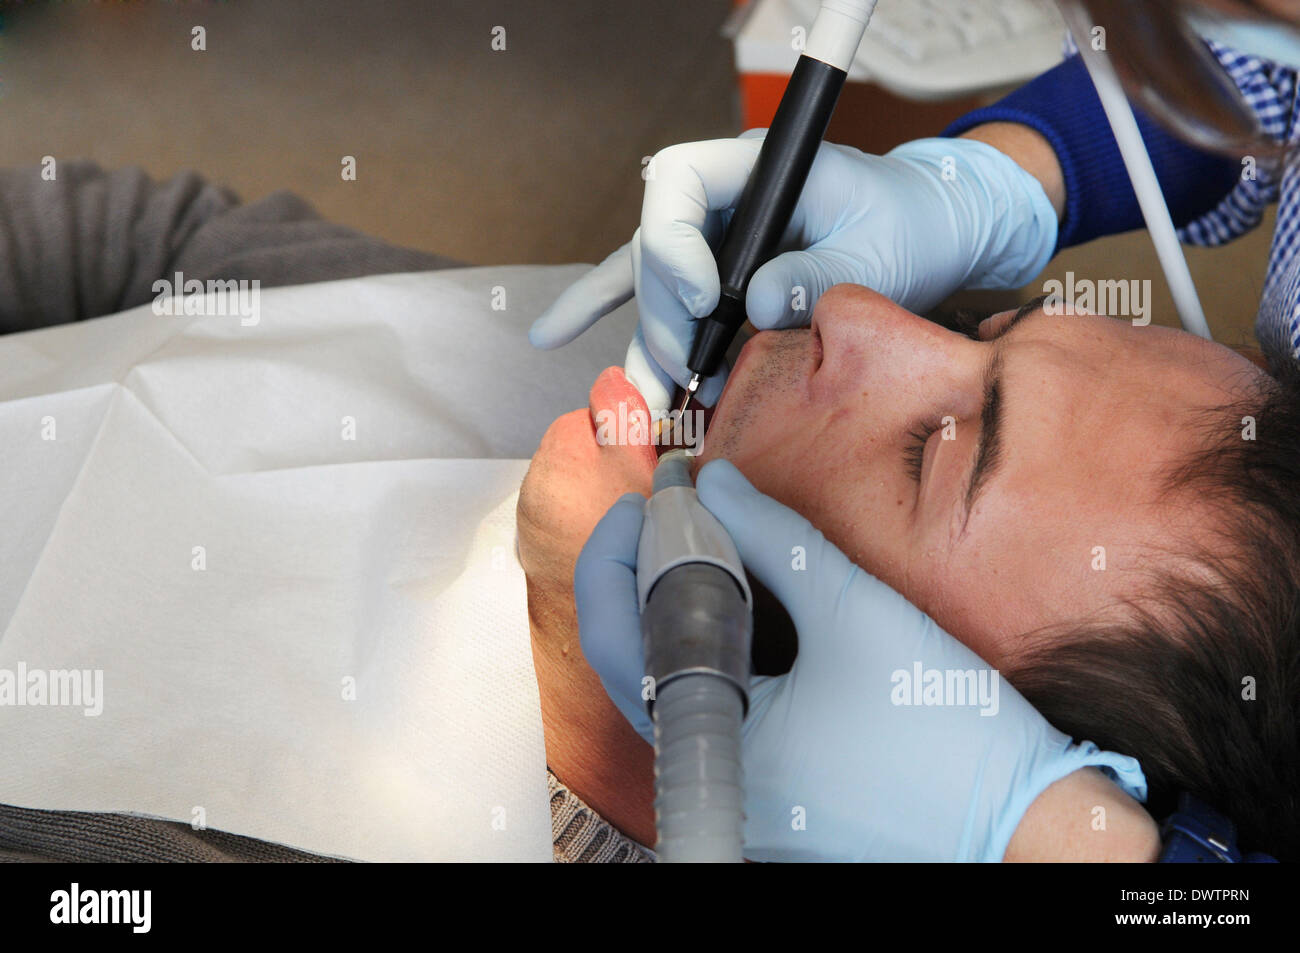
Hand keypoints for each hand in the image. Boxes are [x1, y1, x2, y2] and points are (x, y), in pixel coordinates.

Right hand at [530, 134, 1057, 416]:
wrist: (931, 240)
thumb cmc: (911, 226)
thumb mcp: (881, 252)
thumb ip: (819, 276)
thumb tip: (757, 306)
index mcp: (758, 170)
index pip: (679, 184)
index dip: (674, 244)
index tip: (704, 302)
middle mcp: (724, 203)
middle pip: (656, 253)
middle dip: (664, 319)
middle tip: (690, 372)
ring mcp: (714, 244)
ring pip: (651, 290)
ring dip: (643, 348)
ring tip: (639, 405)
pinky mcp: (716, 282)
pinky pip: (653, 298)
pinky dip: (609, 318)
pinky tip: (552, 335)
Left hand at [575, 460, 1143, 860]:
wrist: (1025, 824)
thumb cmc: (946, 732)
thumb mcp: (855, 612)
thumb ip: (774, 539)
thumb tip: (715, 483)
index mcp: (714, 743)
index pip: (615, 637)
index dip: (618, 554)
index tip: (651, 494)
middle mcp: (712, 777)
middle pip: (635, 659)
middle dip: (641, 573)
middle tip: (670, 509)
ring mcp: (741, 789)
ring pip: (673, 681)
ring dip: (676, 606)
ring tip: (699, 537)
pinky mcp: (773, 788)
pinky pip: (718, 704)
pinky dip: (713, 645)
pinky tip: (734, 596)